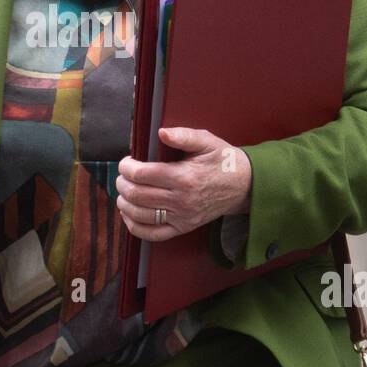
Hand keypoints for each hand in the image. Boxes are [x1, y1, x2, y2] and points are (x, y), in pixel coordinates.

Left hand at [115, 127, 251, 241]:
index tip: (126, 161)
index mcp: (185, 177)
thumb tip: (161, 132)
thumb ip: (183, 136)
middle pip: (137, 195)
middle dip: (122, 183)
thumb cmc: (223, 160)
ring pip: (140, 215)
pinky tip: (129, 213)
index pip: (142, 175)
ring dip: (124, 202)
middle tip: (122, 175)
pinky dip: (134, 225)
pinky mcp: (183, 228)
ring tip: (124, 190)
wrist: (243, 186)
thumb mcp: (207, 141)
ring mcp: (182, 217)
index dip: (126, 167)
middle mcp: (182, 200)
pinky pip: (152, 234)